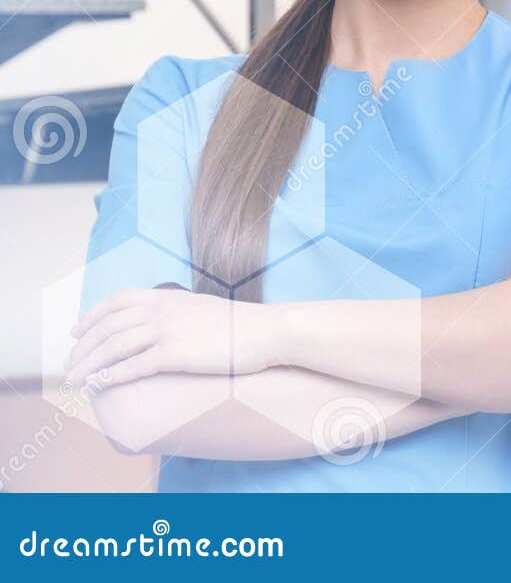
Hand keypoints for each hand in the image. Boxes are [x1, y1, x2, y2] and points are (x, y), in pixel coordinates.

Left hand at [66, 287, 278, 392]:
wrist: (268, 331)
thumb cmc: (242, 325)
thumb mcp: (203, 309)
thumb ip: (179, 312)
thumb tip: (166, 326)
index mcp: (169, 297)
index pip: (118, 300)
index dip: (92, 316)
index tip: (76, 331)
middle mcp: (163, 310)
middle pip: (108, 326)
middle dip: (83, 347)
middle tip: (69, 366)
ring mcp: (168, 331)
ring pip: (113, 347)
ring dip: (89, 365)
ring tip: (76, 381)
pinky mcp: (175, 354)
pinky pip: (133, 366)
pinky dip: (111, 376)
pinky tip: (99, 385)